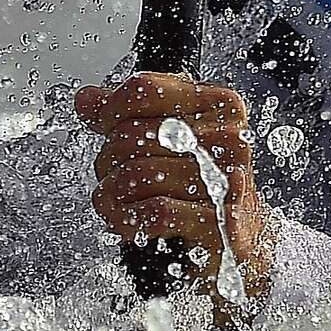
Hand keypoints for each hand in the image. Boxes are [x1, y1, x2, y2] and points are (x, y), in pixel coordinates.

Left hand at [76, 71, 275, 319]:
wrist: (243, 239)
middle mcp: (228, 138)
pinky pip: (155, 213)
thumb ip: (129, 115)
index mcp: (219, 105)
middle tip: (110, 176)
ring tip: (114, 201)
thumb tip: (87, 100)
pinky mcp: (219, 223)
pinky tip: (127, 222)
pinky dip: (128, 219)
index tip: (101, 124)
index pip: (145, 90)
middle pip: (133, 134)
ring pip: (138, 175)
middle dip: (108, 160)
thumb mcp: (171, 139)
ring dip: (112, 194)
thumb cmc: (203, 185)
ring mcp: (226, 180)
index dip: (108, 109)